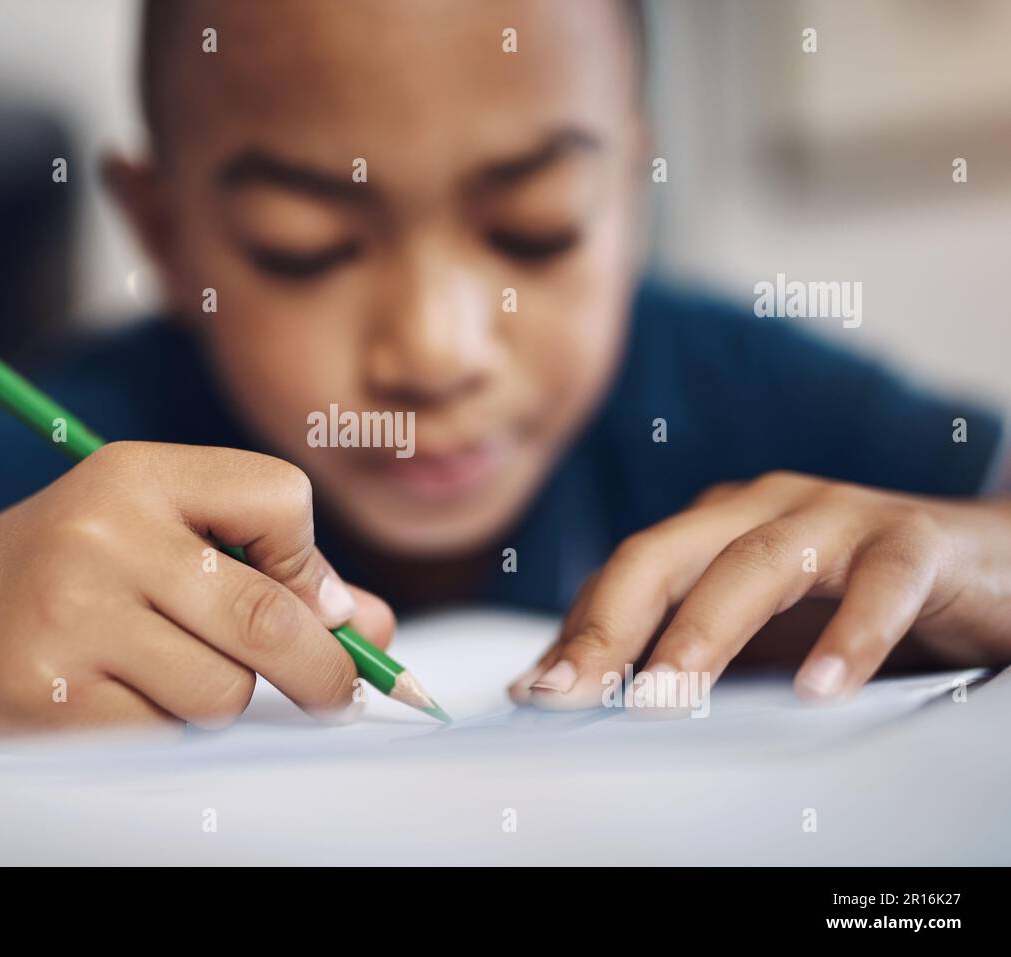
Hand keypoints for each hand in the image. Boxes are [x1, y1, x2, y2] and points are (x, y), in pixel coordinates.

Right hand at [0, 442, 393, 743]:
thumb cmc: (76, 574)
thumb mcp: (164, 537)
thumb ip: (275, 572)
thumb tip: (375, 628)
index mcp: (139, 473)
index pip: (282, 499)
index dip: (308, 562)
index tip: (304, 599)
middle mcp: (103, 532)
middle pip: (272, 617)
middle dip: (322, 669)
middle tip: (335, 695)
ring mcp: (68, 615)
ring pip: (223, 691)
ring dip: (217, 699)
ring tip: (159, 673)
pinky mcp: (44, 696)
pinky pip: (163, 734)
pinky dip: (159, 728)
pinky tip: (110, 698)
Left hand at [509, 471, 1010, 708]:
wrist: (989, 563)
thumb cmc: (855, 599)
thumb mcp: (761, 632)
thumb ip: (691, 654)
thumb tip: (590, 699)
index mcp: (712, 528)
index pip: (623, 576)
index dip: (575, 632)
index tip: (531, 694)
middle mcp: (760, 508)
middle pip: (662, 556)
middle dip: (607, 627)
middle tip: (566, 695)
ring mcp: (835, 516)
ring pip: (755, 563)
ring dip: (704, 634)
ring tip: (665, 701)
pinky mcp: (915, 541)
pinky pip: (879, 584)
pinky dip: (850, 634)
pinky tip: (821, 688)